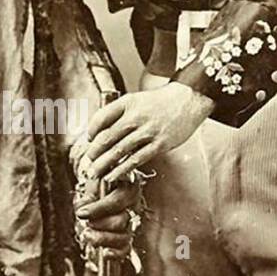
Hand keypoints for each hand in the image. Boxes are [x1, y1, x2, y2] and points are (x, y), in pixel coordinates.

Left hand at [74, 176, 139, 256]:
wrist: (101, 185)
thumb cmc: (98, 182)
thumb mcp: (93, 182)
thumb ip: (90, 194)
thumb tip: (83, 206)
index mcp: (129, 188)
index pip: (117, 202)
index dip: (98, 209)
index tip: (81, 213)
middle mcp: (134, 206)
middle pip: (121, 222)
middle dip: (100, 224)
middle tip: (87, 223)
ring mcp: (131, 222)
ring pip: (124, 237)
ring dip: (102, 239)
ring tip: (87, 235)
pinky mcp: (126, 236)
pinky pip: (126, 249)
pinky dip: (116, 253)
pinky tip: (105, 253)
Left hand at [85, 82, 212, 183]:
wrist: (188, 100)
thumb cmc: (160, 103)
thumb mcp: (136, 99)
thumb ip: (118, 113)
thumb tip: (98, 132)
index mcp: (127, 103)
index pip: (101, 118)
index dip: (91, 131)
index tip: (88, 141)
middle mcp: (136, 116)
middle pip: (107, 137)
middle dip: (94, 152)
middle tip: (87, 162)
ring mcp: (148, 131)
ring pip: (119, 150)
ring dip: (104, 164)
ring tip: (95, 173)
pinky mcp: (160, 144)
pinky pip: (136, 159)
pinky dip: (122, 169)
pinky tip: (113, 176)